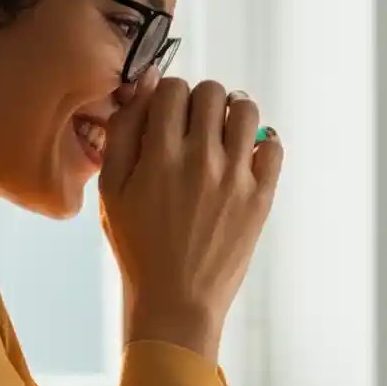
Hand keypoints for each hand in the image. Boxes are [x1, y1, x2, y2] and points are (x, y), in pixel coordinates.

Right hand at [99, 68, 283, 362]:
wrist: (177, 301)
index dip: (168, 95)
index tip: (168, 114)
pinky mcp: (260, 198)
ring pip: (246, 110)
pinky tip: (247, 154)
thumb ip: (123, 133)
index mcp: (159, 155)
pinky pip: (274, 146)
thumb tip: (145, 84)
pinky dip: (263, 141)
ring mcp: (235, 178)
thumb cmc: (139, 248)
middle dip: (201, 100)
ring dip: (233, 111)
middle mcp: (200, 159)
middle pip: (211, 92)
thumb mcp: (112, 191)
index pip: (172, 87)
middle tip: (196, 122)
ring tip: (224, 129)